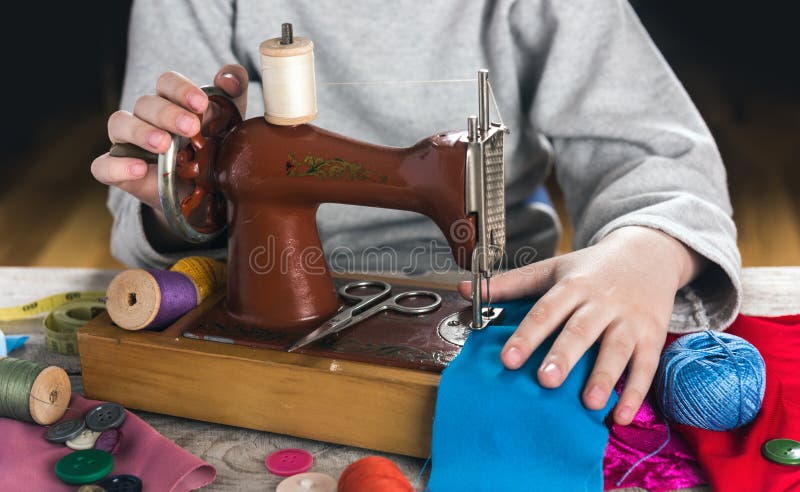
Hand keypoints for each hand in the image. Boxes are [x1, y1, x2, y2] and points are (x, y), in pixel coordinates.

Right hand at [90, 64, 248, 209]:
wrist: (207, 194)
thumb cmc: (214, 150)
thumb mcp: (231, 121)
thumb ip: (233, 92)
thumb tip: (227, 78)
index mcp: (171, 101)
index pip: (167, 82)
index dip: (181, 89)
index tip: (201, 104)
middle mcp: (145, 117)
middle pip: (145, 102)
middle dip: (167, 113)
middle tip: (191, 128)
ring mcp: (128, 142)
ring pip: (119, 123)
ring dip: (141, 132)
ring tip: (164, 144)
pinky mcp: (118, 171)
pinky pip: (103, 166)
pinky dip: (118, 166)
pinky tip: (140, 169)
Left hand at [458, 226, 704, 424]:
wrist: (649, 253)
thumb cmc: (591, 267)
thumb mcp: (552, 268)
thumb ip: (509, 283)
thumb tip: (464, 288)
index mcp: (572, 286)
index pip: (546, 311)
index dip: (527, 336)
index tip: (508, 360)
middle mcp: (601, 302)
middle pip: (580, 331)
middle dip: (563, 356)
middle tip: (545, 381)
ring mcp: (629, 320)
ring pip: (617, 349)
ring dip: (604, 377)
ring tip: (589, 403)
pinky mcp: (651, 335)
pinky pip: (646, 366)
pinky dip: (635, 392)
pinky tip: (620, 416)